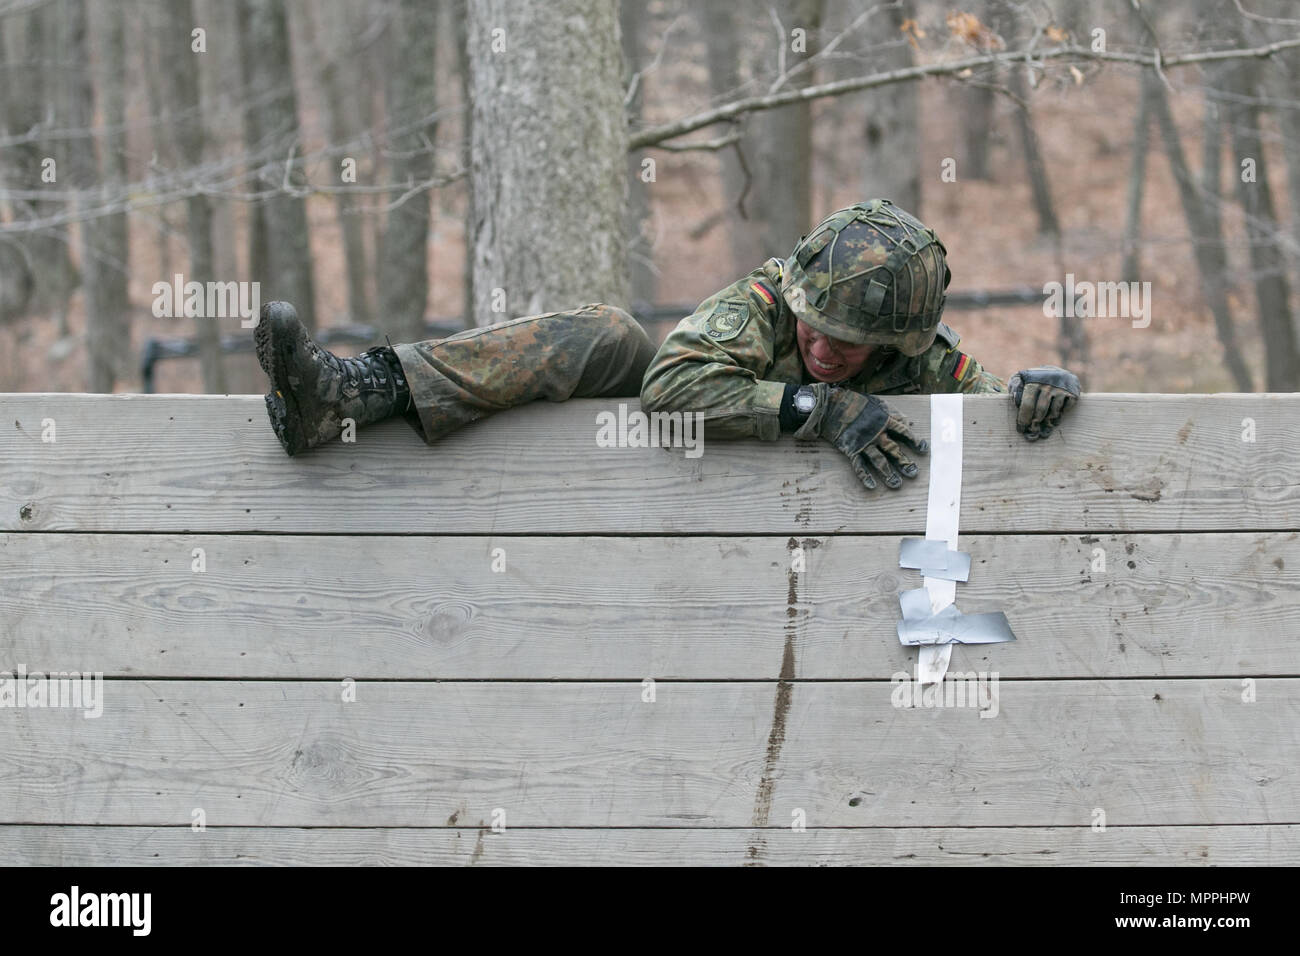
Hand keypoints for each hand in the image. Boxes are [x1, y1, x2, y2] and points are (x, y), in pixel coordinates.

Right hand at [794, 384, 928, 490]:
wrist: (829, 406)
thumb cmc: (854, 402)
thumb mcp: (876, 403)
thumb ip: (892, 412)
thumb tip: (908, 421)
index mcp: (883, 420)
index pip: (904, 432)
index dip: (914, 441)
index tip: (923, 449)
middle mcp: (876, 433)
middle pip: (893, 450)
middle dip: (904, 462)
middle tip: (914, 473)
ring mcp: (863, 443)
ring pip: (878, 461)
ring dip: (888, 473)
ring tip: (896, 484)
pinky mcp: (850, 449)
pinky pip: (859, 465)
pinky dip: (865, 476)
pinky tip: (871, 486)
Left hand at [1008, 366, 1079, 439]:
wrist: (1057, 371)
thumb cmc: (1034, 380)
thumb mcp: (1021, 378)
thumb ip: (1014, 386)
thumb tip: (1015, 399)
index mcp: (1033, 382)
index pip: (1028, 404)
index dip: (1023, 419)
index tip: (1021, 429)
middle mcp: (1047, 385)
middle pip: (1041, 410)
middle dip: (1035, 423)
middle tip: (1033, 431)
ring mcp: (1061, 389)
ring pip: (1054, 412)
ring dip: (1048, 421)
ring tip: (1044, 424)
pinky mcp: (1072, 392)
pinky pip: (1065, 409)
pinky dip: (1060, 416)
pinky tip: (1055, 417)